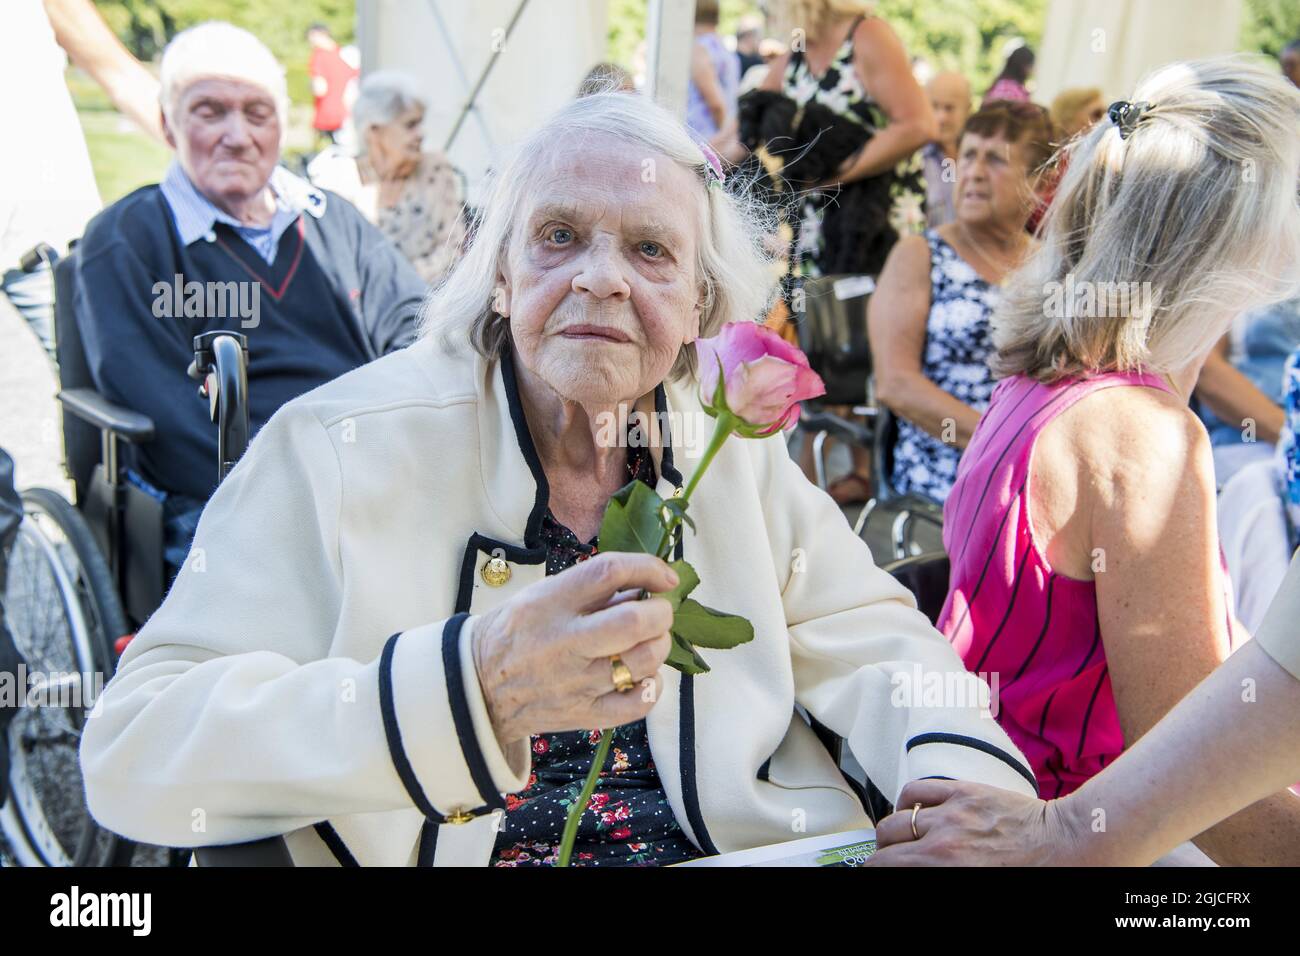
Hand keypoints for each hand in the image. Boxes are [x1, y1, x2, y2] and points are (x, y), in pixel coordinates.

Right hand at [471, 552, 677, 745]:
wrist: (479, 686)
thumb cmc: (517, 632)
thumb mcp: (543, 595)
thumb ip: (593, 590)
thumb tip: (647, 588)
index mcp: (551, 602)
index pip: (609, 572)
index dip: (648, 568)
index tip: (664, 577)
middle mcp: (565, 641)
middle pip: (634, 621)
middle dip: (661, 612)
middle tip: (659, 612)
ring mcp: (576, 682)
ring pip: (643, 661)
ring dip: (659, 645)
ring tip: (650, 640)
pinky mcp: (585, 714)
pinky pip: (638, 704)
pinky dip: (652, 686)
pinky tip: (643, 675)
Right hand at [866, 779, 1086, 865]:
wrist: (1070, 848)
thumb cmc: (1034, 874)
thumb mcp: (976, 885)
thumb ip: (942, 874)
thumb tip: (920, 867)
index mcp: (943, 868)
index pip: (885, 867)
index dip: (874, 871)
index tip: (874, 872)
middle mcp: (941, 840)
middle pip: (885, 842)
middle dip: (880, 854)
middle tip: (886, 860)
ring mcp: (950, 812)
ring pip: (896, 817)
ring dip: (891, 830)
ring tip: (898, 837)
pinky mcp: (963, 791)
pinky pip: (918, 790)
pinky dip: (907, 800)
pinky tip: (912, 809)